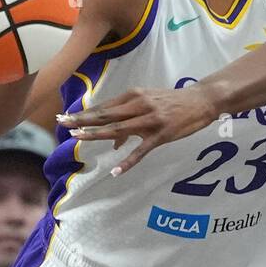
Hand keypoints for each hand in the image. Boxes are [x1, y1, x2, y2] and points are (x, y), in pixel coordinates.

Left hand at [58, 85, 218, 174]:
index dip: (84, 113)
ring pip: (119, 129)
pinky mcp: (162, 135)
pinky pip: (142, 150)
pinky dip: (128, 161)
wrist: (202, 100)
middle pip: (106, 114)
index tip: (66, 117)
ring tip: (78, 139)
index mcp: (135, 95)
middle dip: (83, 120)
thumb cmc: (173, 102)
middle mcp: (140, 105)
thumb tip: (112, 142)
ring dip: (97, 135)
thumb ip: (129, 118)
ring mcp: (151, 120)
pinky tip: (116, 171)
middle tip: (63, 124)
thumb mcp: (149, 103)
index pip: (104, 106)